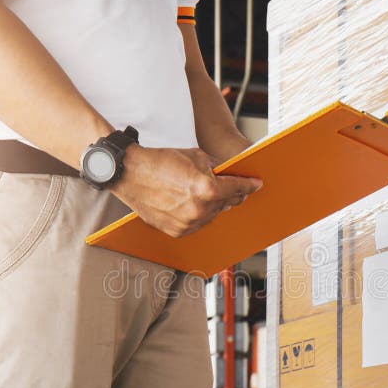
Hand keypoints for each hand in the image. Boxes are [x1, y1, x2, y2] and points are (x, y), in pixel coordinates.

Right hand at [110, 144, 261, 237]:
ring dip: (213, 205)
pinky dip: (198, 214)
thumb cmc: (162, 161)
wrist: (132, 173)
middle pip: (227, 204)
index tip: (256, 185)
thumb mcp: (196, 156)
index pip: (238, 189)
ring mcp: (188, 223)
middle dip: (230, 194)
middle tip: (229, 187)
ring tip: (201, 193)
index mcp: (208, 189)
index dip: (249, 185)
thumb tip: (230, 176)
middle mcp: (200, 209)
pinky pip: (197, 224)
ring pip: (212, 215)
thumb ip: (217, 169)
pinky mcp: (177, 231)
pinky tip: (191, 203)